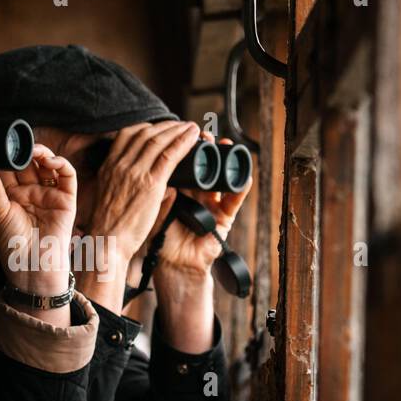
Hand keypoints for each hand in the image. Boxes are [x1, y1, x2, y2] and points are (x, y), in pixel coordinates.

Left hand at [0, 144, 76, 297]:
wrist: (31, 268)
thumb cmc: (13, 246)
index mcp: (14, 196)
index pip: (9, 170)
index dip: (2, 158)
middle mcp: (32, 192)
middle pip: (28, 164)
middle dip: (20, 151)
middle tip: (10, 142)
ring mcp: (50, 194)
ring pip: (47, 165)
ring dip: (40, 152)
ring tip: (29, 148)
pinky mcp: (66, 199)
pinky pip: (67, 176)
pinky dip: (60, 163)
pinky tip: (48, 159)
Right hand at [86, 121, 202, 263]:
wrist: (107, 241)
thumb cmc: (110, 226)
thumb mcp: (109, 196)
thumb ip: (124, 183)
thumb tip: (144, 179)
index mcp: (109, 166)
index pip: (127, 134)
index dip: (147, 128)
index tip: (160, 128)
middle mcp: (120, 165)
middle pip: (145, 134)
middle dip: (166, 126)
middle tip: (180, 125)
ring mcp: (134, 173)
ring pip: (158, 141)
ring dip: (178, 130)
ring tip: (191, 128)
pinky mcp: (150, 184)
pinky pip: (169, 155)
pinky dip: (183, 143)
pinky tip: (193, 137)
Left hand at [153, 145, 251, 283]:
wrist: (175, 266)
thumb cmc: (162, 241)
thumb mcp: (156, 216)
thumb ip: (160, 201)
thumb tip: (167, 186)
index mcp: (178, 190)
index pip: (183, 165)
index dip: (184, 150)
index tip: (183, 134)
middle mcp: (196, 194)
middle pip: (204, 166)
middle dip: (207, 149)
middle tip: (206, 135)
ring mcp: (212, 204)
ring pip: (221, 178)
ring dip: (226, 161)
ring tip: (226, 146)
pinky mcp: (224, 218)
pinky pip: (234, 201)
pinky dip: (240, 189)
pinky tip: (244, 177)